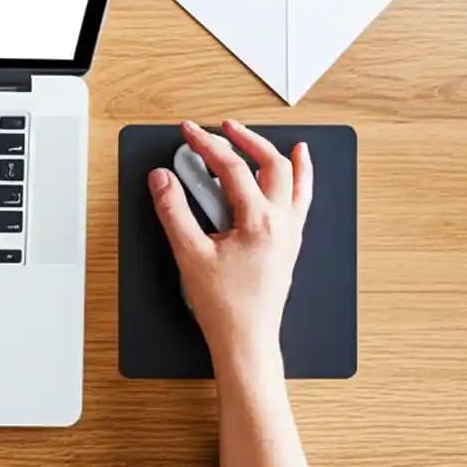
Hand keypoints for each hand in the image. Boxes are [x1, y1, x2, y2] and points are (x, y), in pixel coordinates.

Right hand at [148, 120, 312, 364]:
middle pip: (270, 164)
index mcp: (259, 221)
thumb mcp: (189, 253)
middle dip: (246, 139)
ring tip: (270, 139)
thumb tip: (163, 180)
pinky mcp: (291, 244)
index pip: (232, 168)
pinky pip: (303, 201)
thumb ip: (174, 211)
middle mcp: (282, 223)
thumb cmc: (224, 305)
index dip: (207, 144)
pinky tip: (299, 172)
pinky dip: (302, 180)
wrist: (248, 338)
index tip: (189, 132)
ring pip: (294, 180)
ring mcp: (291, 233)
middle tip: (224, 128)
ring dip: (279, 154)